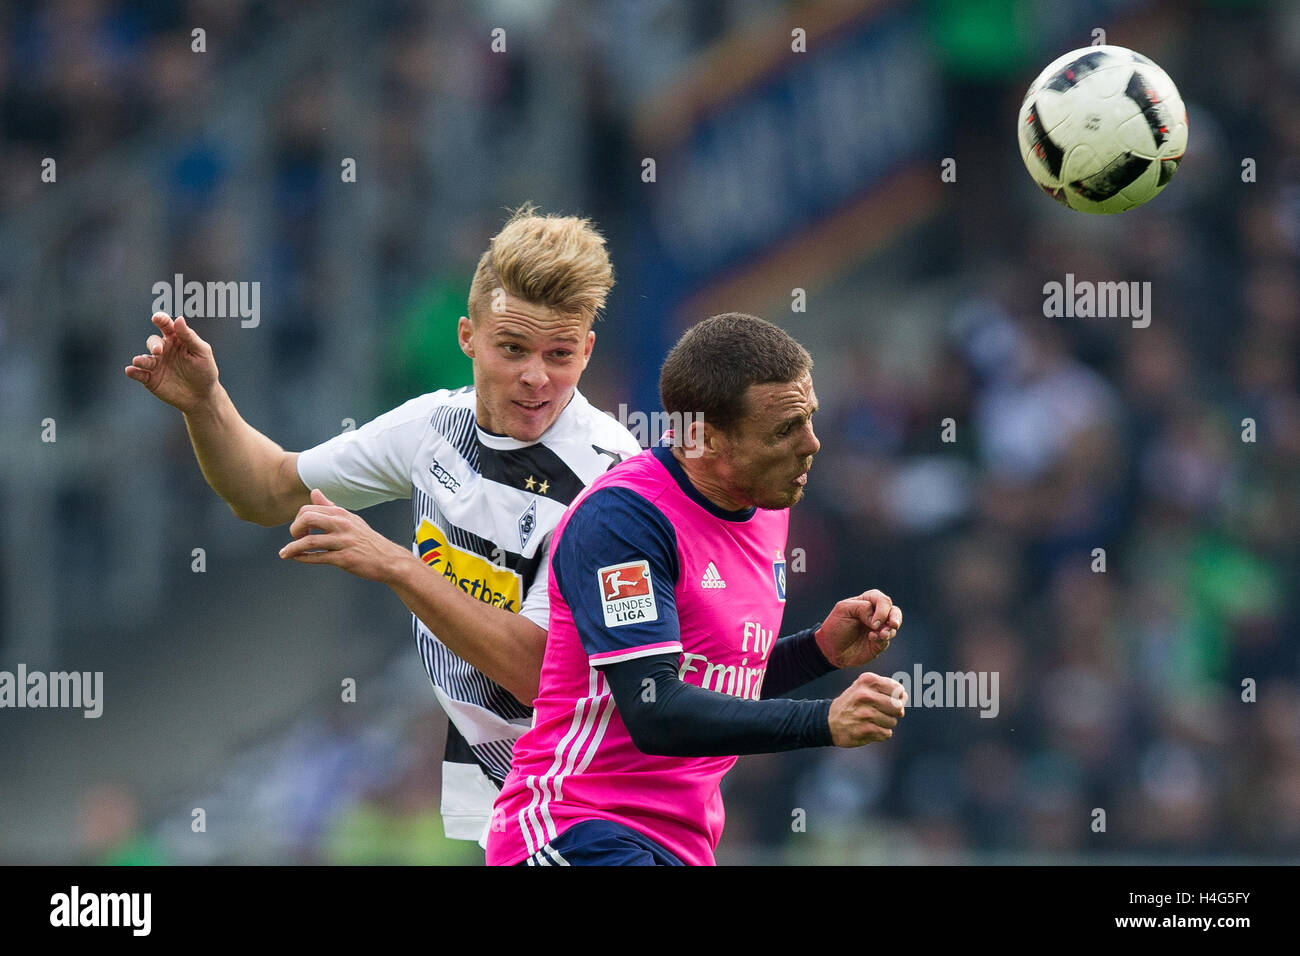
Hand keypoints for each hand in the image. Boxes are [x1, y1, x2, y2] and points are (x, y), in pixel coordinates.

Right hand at [124, 312, 220, 413]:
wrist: (202, 396)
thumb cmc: (205, 371)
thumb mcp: (202, 352)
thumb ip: (189, 337)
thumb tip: (179, 319)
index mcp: (176, 339)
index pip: (165, 325)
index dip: (160, 319)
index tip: (157, 318)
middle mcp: (163, 349)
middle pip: (153, 341)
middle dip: (153, 344)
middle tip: (158, 351)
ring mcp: (156, 364)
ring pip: (143, 358)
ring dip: (141, 359)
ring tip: (139, 361)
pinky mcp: (150, 379)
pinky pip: (139, 374)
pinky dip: (134, 372)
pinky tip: (131, 371)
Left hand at [279, 489, 412, 582]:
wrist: (389, 559)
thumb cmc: (367, 540)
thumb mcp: (350, 519)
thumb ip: (329, 507)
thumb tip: (314, 492)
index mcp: (341, 514)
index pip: (309, 509)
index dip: (298, 520)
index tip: (300, 530)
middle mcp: (342, 524)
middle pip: (307, 519)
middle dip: (294, 529)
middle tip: (295, 538)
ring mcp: (344, 542)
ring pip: (310, 541)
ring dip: (292, 548)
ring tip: (284, 553)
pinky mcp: (345, 559)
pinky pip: (318, 557)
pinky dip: (303, 558)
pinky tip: (296, 558)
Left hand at [814, 589, 901, 667]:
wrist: (829, 649)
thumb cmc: (834, 626)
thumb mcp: (843, 610)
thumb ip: (862, 607)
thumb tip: (877, 619)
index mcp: (866, 602)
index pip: (882, 600)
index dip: (882, 609)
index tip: (873, 622)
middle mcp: (875, 614)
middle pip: (893, 610)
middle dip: (895, 617)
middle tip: (893, 624)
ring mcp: (878, 629)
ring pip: (894, 626)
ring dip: (890, 630)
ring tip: (882, 635)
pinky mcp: (879, 643)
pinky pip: (887, 639)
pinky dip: (882, 639)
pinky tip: (872, 639)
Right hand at [828, 672, 906, 746]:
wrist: (828, 721)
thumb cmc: (853, 703)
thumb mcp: (865, 687)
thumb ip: (886, 687)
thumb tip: (904, 696)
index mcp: (867, 680)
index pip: (898, 690)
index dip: (898, 697)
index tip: (888, 700)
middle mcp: (865, 695)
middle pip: (898, 707)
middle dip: (893, 712)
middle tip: (881, 712)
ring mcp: (865, 713)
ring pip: (893, 722)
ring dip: (885, 723)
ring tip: (871, 720)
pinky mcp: (865, 730)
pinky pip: (886, 733)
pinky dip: (880, 733)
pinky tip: (869, 729)